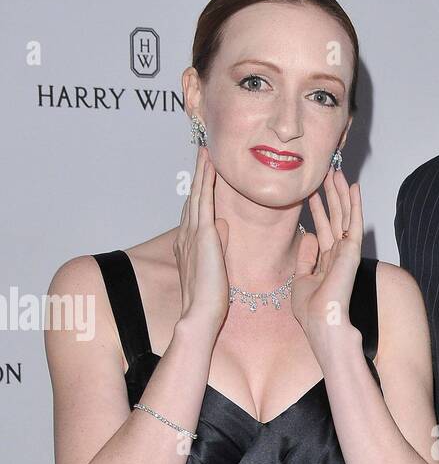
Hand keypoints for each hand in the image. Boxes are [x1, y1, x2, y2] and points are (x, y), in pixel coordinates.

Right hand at [173, 146, 229, 333]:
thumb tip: (224, 225)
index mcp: (190, 243)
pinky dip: (207, 181)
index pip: (195, 210)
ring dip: (202, 170)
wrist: (200, 313)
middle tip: (203, 151)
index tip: (204, 173)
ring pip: (198, 193)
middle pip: (193, 196)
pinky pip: (204, 200)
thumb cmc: (210, 299)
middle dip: (198, 174)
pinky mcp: (203, 234)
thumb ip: (219, 244)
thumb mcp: (217, 266)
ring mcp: (193, 233)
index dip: (199, 190)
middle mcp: (187, 235)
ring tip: (206, 150)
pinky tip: (211, 165)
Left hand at [290, 168, 362, 339]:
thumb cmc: (311, 310)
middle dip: (330, 195)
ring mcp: (346, 251)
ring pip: (344, 215)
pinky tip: (353, 186)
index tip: (312, 192)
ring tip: (336, 171)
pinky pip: (354, 221)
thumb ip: (305, 258)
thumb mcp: (301, 279)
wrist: (321, 322)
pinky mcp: (352, 249)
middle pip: (335, 218)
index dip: (318, 209)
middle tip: (326, 172)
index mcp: (327, 262)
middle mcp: (338, 254)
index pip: (322, 229)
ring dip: (341, 193)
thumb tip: (307, 237)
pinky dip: (355, 202)